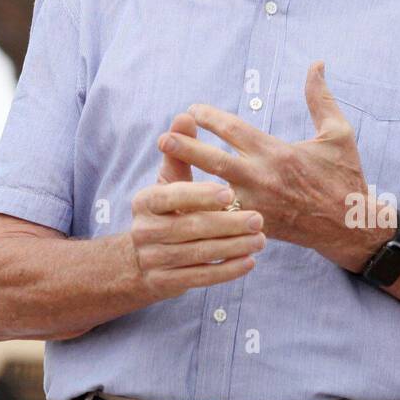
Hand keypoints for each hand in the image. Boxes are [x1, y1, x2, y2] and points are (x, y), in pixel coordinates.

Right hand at [127, 112, 264, 300]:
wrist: (138, 260)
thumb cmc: (165, 209)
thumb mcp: (168, 181)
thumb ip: (181, 150)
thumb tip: (185, 116)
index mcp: (145, 201)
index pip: (172, 195)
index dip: (200, 194)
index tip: (229, 191)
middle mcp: (145, 230)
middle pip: (190, 226)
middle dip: (227, 223)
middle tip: (259, 219)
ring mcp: (154, 259)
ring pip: (198, 254)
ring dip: (232, 247)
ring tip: (261, 239)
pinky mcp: (165, 283)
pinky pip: (200, 278)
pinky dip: (226, 271)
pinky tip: (249, 262)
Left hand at [156, 62, 376, 271]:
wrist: (351, 226)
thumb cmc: (345, 176)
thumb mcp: (338, 133)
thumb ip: (320, 98)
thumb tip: (317, 64)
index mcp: (276, 152)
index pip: (233, 130)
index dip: (209, 118)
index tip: (192, 110)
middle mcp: (262, 177)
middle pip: (214, 161)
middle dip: (187, 148)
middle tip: (163, 139)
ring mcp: (257, 204)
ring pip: (213, 193)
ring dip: (188, 181)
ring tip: (162, 172)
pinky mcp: (256, 225)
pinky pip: (222, 219)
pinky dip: (203, 212)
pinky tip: (182, 207)